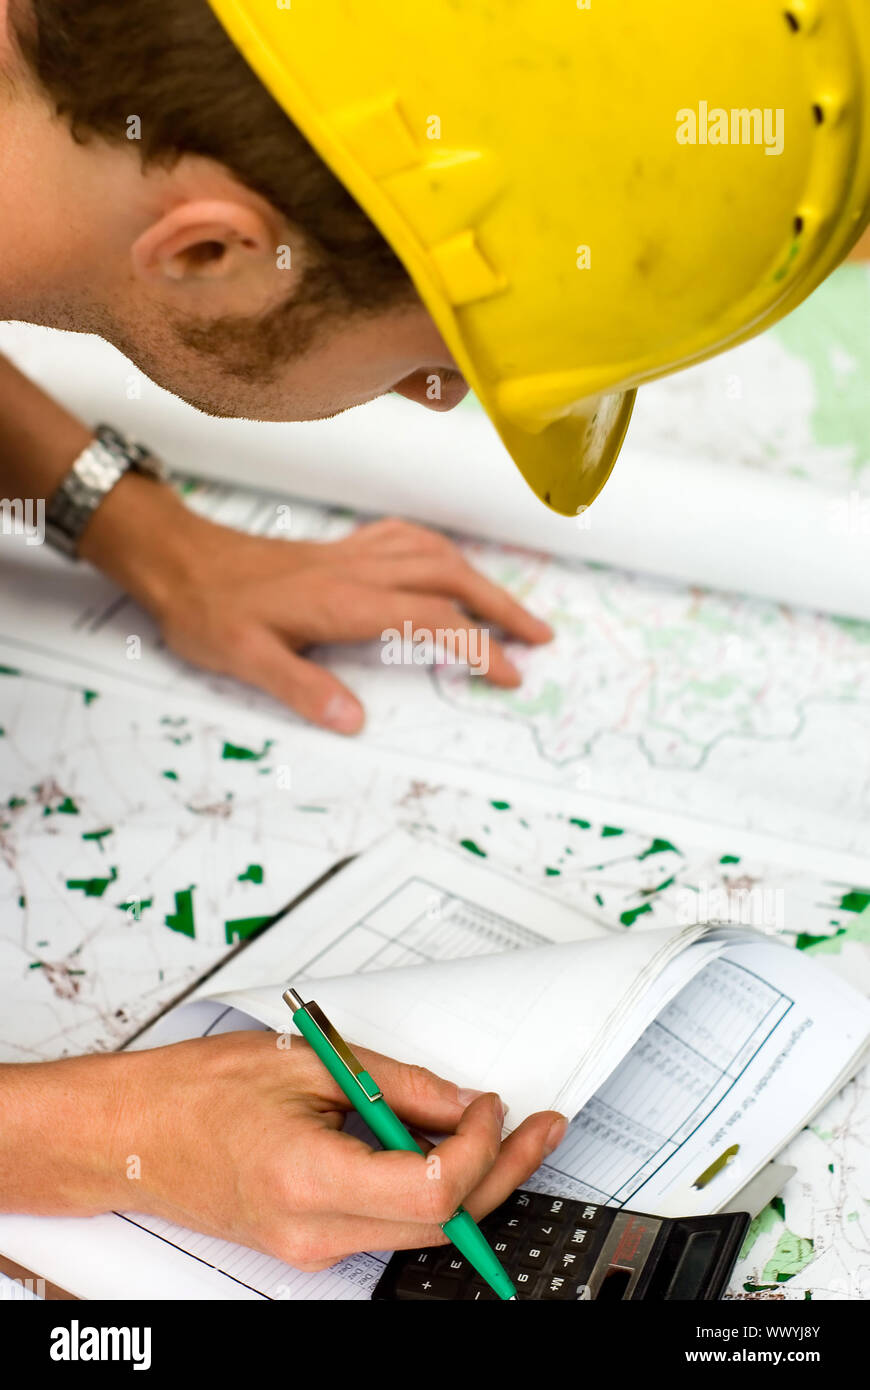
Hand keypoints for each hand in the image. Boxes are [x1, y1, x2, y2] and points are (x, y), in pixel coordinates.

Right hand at [0, 1036, 567, 1270]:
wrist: (129, 1135)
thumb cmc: (195, 1092)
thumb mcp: (306, 1063)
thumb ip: (395, 1085)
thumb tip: (461, 1102)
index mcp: (308, 1178)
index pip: (433, 1189)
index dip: (481, 1147)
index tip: (491, 1105)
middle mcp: (314, 1229)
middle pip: (442, 1223)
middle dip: (502, 1172)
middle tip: (538, 1128)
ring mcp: (311, 1247)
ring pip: (422, 1231)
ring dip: (471, 1182)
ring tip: (496, 1128)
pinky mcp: (309, 1244)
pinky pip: (389, 1224)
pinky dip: (426, 1187)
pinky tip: (438, 1144)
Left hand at [81, 476, 552, 732]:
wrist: (179, 560)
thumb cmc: (208, 610)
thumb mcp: (245, 659)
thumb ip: (303, 690)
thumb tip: (355, 721)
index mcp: (345, 602)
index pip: (433, 621)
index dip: (478, 647)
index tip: (509, 674)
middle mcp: (358, 572)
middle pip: (451, 578)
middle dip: (502, 607)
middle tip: (538, 637)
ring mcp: (351, 556)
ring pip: (435, 553)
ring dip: (479, 577)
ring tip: (508, 606)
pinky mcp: (339, 550)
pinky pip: (404, 538)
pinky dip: (439, 550)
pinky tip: (444, 563)